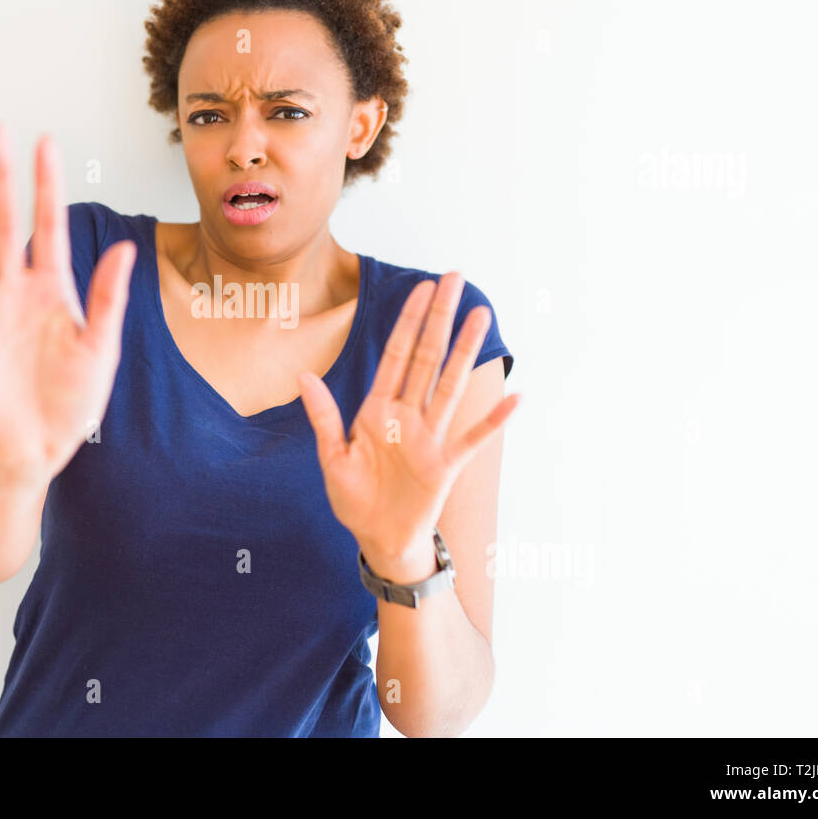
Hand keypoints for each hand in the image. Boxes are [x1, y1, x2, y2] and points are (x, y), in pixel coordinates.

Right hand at [0, 123, 136, 481]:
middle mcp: (17, 289)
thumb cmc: (75, 399)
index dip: (47, 184)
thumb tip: (123, 249)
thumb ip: (108, 298)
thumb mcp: (100, 348)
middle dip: (2, 178)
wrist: (40, 446)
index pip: (50, 224)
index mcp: (56, 288)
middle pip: (7, 222)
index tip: (44, 141)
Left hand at [297, 273, 519, 563]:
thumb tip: (303, 376)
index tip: (422, 289)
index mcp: (379, 411)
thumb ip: (324, 416)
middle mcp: (408, 417)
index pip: (396, 355)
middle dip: (439, 319)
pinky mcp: (445, 466)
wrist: (377, 539)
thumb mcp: (332, 457)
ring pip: (449, 385)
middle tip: (454, 279)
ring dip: (464, 351)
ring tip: (480, 316)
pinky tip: (515, 397)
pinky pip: (472, 439)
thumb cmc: (355, 498)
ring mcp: (430, 439)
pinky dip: (494, 421)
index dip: (408, 321)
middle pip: (426, 358)